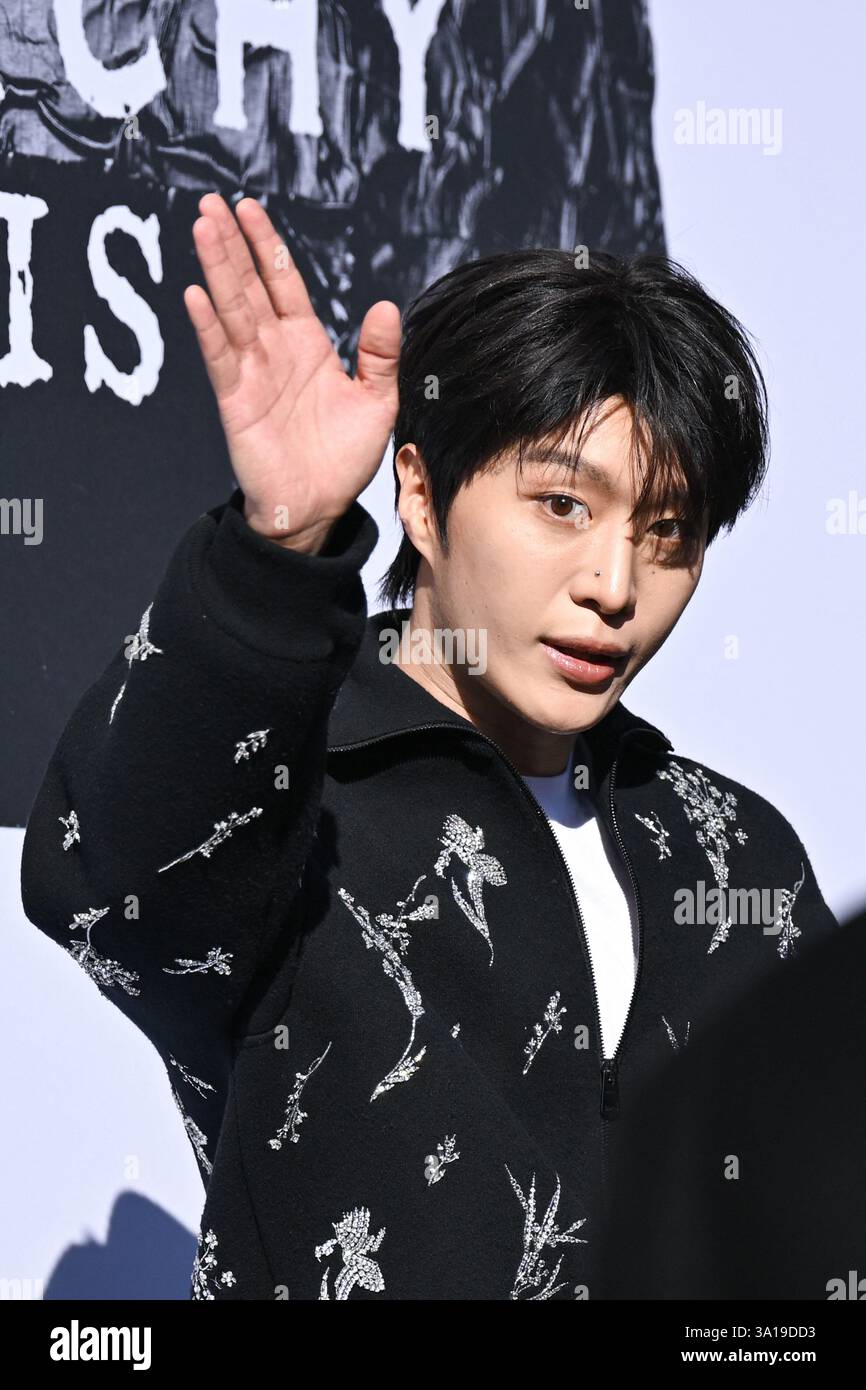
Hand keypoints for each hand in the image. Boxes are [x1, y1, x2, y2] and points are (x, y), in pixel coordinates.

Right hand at [183, 194, 400, 545]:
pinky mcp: (236, 400)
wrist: (318, 506)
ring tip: (201, 228)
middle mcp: (275, 350)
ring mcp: (252, 372)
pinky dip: (209, 327)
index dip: (267, 245)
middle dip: (231, 244)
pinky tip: (197, 295)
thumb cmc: (343, 457)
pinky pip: (221, 357)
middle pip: (250, 286)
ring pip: (232, 310)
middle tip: (211, 202)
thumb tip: (386, 307)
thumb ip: (380, 357)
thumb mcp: (376, 402)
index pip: (283, 282)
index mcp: (307, 343)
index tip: (249, 208)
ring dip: (217, 269)